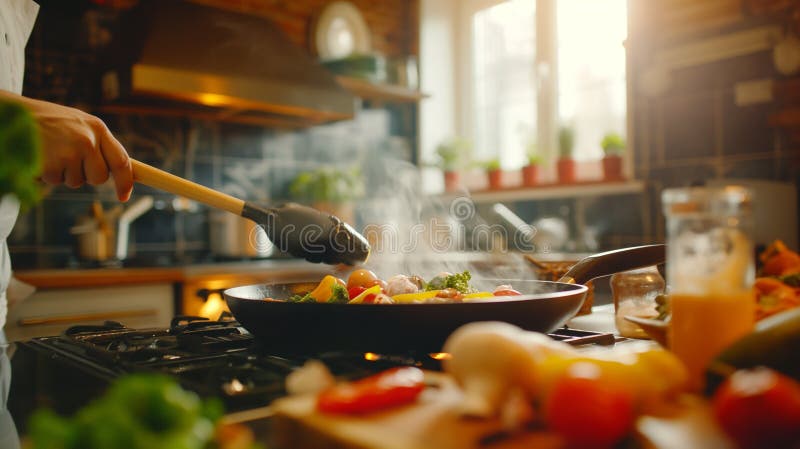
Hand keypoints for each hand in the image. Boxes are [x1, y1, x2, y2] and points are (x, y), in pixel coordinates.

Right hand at [0, 90, 133, 200]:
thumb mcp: (78, 123)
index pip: (121, 160)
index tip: (124, 196)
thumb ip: (97, 143)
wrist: (13, 113)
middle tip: (67, 159)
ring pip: (76, 181)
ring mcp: (71, 152)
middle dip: (86, 175)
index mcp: (97, 128)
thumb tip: (116, 170)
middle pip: (99, 177)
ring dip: (62, 173)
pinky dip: (46, 174)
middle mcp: (88, 140)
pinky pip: (55, 181)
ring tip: (49, 151)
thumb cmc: (46, 120)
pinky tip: (39, 156)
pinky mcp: (52, 164)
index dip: (125, 181)